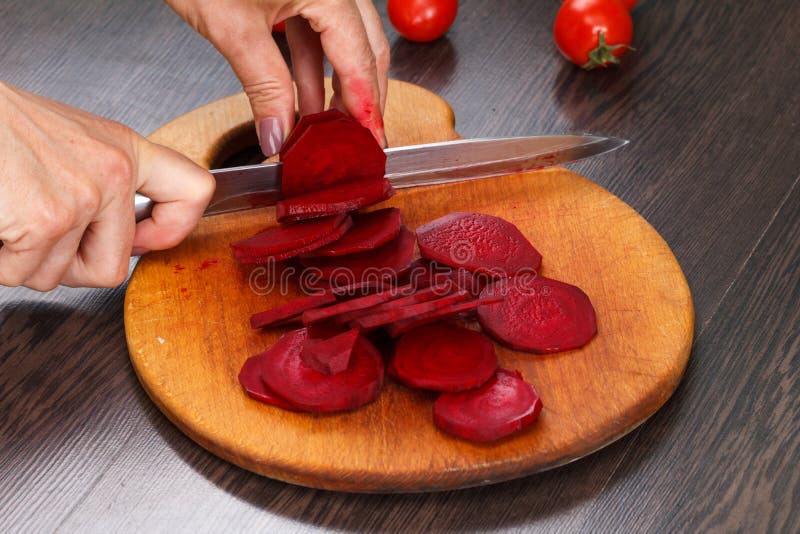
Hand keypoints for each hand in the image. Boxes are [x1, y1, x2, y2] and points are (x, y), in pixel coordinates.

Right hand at [0, 82, 214, 290]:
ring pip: (57, 276)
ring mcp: (81, 199)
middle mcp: (112, 174)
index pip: (194, 191)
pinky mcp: (44, 221)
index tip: (147, 240)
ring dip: (25, 261)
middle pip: (113, 268)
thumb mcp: (75, 143)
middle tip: (43, 240)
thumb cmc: (4, 127)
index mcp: (125, 152)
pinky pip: (21, 274)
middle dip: (70, 268)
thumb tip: (132, 237)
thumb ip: (107, 183)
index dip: (174, 229)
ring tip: (12, 216)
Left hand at [165, 0, 389, 153]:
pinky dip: (313, 65)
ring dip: (335, 86)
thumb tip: (280, 132)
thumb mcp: (233, 28)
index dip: (366, 105)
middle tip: (357, 138)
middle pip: (365, 47)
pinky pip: (317, 28)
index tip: (369, 139)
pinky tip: (306, 98)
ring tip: (325, 128)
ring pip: (342, 40)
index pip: (359, 56)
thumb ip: (265, 86)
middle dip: (361, 97)